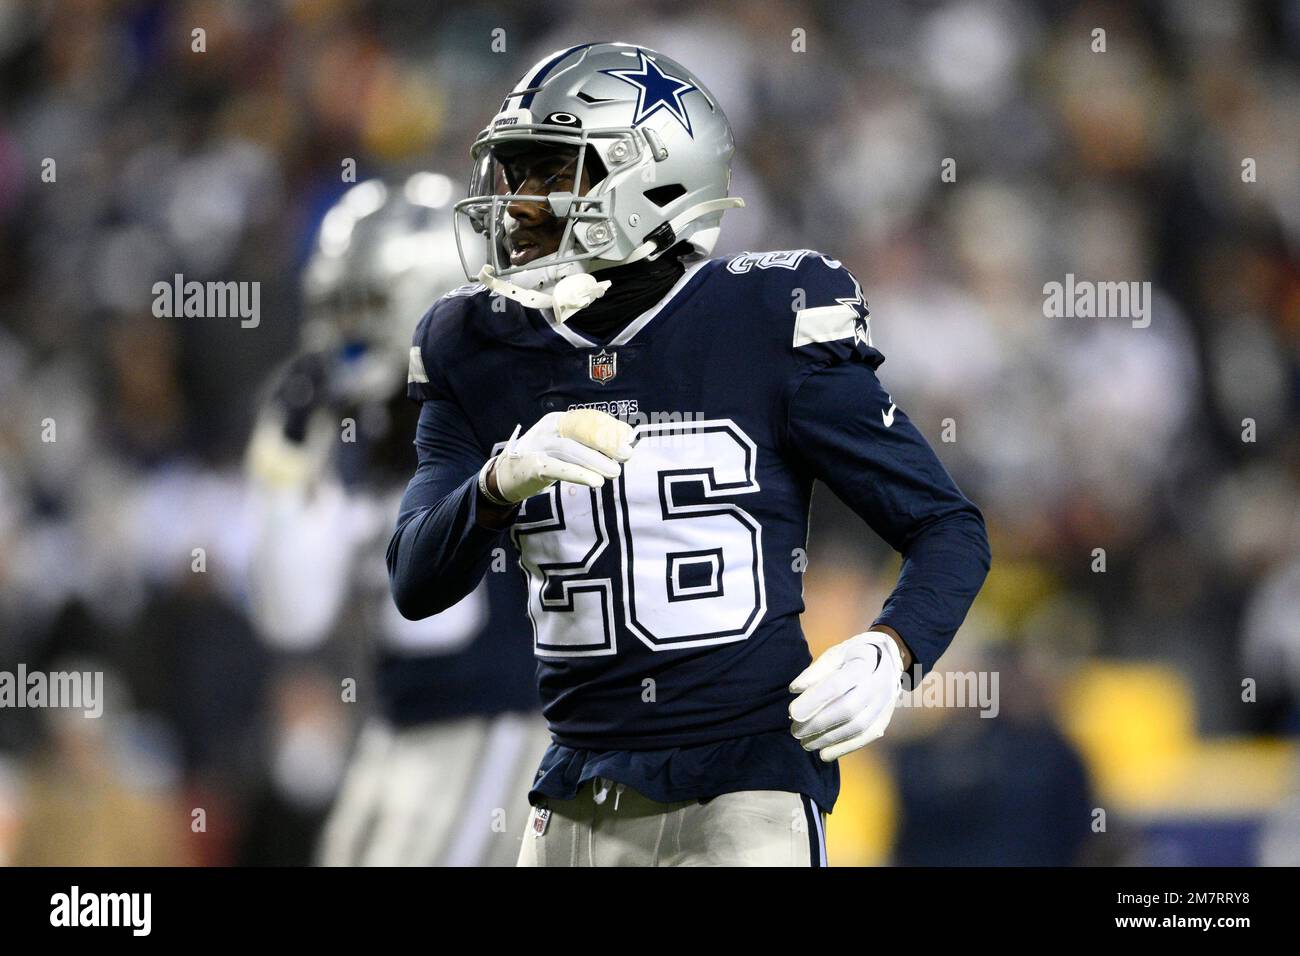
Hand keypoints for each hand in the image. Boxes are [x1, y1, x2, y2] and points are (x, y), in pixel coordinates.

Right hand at [484, 409, 633, 503]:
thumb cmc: (545, 459)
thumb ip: (591, 443)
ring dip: (596, 461)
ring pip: (571, 450)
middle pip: (581, 430)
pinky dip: (578, 474)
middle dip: (606, 442)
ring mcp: (539, 446)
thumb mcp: (567, 445)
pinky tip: (596, 482)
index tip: (629, 437)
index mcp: (559, 421)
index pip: (588, 418)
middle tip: (627, 454)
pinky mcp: (533, 466)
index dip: (610, 426)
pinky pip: (558, 469)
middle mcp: (548, 429)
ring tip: (614, 472)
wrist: (507, 475)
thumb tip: (626, 440)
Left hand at [789, 631, 904, 761]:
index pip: (837, 685)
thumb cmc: (853, 656)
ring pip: (858, 727)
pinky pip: (866, 737)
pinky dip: (844, 748)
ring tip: (805, 743)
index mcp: (864, 662)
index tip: (793, 712)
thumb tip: (794, 690)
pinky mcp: (885, 718)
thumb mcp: (835, 653)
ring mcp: (885, 703)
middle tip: (795, 731)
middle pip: (848, 709)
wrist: (887, 659)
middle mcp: (879, 684)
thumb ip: (815, 671)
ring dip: (829, 739)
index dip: (814, 701)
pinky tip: (824, 754)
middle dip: (818, 723)